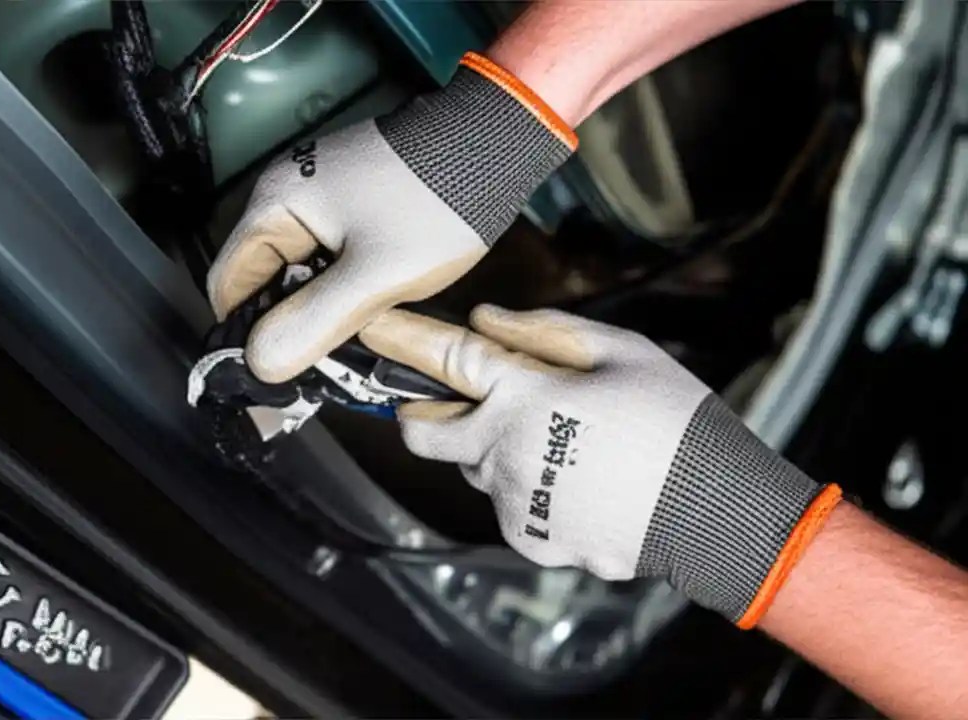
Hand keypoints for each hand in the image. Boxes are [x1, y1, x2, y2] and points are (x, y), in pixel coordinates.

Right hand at [207, 52, 576, 383]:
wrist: (495, 143)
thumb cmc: (437, 204)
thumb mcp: (376, 277)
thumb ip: (314, 322)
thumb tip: (260, 363)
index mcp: (275, 203)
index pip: (227, 284)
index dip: (244, 334)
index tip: (277, 373)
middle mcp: (285, 193)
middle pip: (261, 279)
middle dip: (285, 322)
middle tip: (322, 364)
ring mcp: (317, 193)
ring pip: (296, 270)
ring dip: (315, 306)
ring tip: (349, 340)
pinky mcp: (348, 199)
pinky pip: (325, 254)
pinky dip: (337, 284)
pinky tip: (367, 306)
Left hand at [360, 306, 840, 627]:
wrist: (715, 509)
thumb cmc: (674, 418)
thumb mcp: (622, 352)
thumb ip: (545, 331)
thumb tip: (486, 317)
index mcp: (522, 396)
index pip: (446, 361)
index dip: (404, 342)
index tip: (374, 331)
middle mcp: (502, 451)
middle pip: (425, 435)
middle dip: (428, 418)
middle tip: (467, 409)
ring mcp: (512, 501)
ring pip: (476, 473)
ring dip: (496, 457)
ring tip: (565, 449)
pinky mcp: (530, 540)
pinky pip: (509, 510)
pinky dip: (529, 497)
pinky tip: (580, 486)